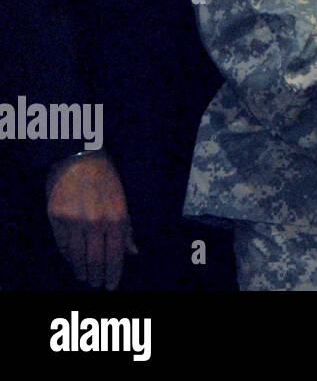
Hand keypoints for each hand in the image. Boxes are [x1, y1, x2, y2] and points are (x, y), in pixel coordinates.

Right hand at [46, 152, 137, 289]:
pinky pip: (61, 244)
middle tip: (98, 284)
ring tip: (84, 276)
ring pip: (76, 255)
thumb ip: (127, 228)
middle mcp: (95, 222)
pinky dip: (67, 255)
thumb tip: (132, 251)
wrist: (79, 158)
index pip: (115, 254)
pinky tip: (71, 260)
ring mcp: (73, 221)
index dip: (114, 273)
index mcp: (116, 218)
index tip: (111, 286)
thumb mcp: (123, 200)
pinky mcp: (55, 217)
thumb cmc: (106, 178)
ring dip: (81, 269)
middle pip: (95, 259)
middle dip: (97, 275)